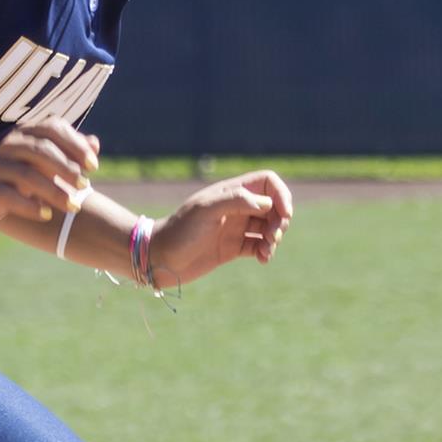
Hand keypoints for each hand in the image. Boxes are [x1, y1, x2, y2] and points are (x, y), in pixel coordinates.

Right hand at [0, 119, 97, 223]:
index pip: (52, 129)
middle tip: (85, 186)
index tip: (93, 165)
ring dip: (54, 190)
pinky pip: (10, 196)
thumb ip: (68, 149)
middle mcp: (11, 146)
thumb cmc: (16, 168)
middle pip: (41, 150)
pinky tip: (46, 215)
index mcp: (26, 133)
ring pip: (27, 174)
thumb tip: (95, 143)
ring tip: (73, 206)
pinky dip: (30, 206)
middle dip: (67, 168)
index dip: (75, 145)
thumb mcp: (42, 156)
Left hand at [149, 169, 293, 285]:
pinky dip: (266, 252)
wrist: (158, 258)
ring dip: (274, 239)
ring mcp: (235, 228)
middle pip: (273, 206)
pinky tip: (262, 259)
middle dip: (280, 220)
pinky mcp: (232, 248)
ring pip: (269, 228)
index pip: (268, 182)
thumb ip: (236, 200)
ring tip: (265, 251)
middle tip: (272, 236)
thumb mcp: (205, 210)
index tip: (284, 214)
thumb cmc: (179, 230)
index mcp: (230, 192)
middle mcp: (235, 208)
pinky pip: (259, 246)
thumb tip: (268, 203)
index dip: (282, 194)